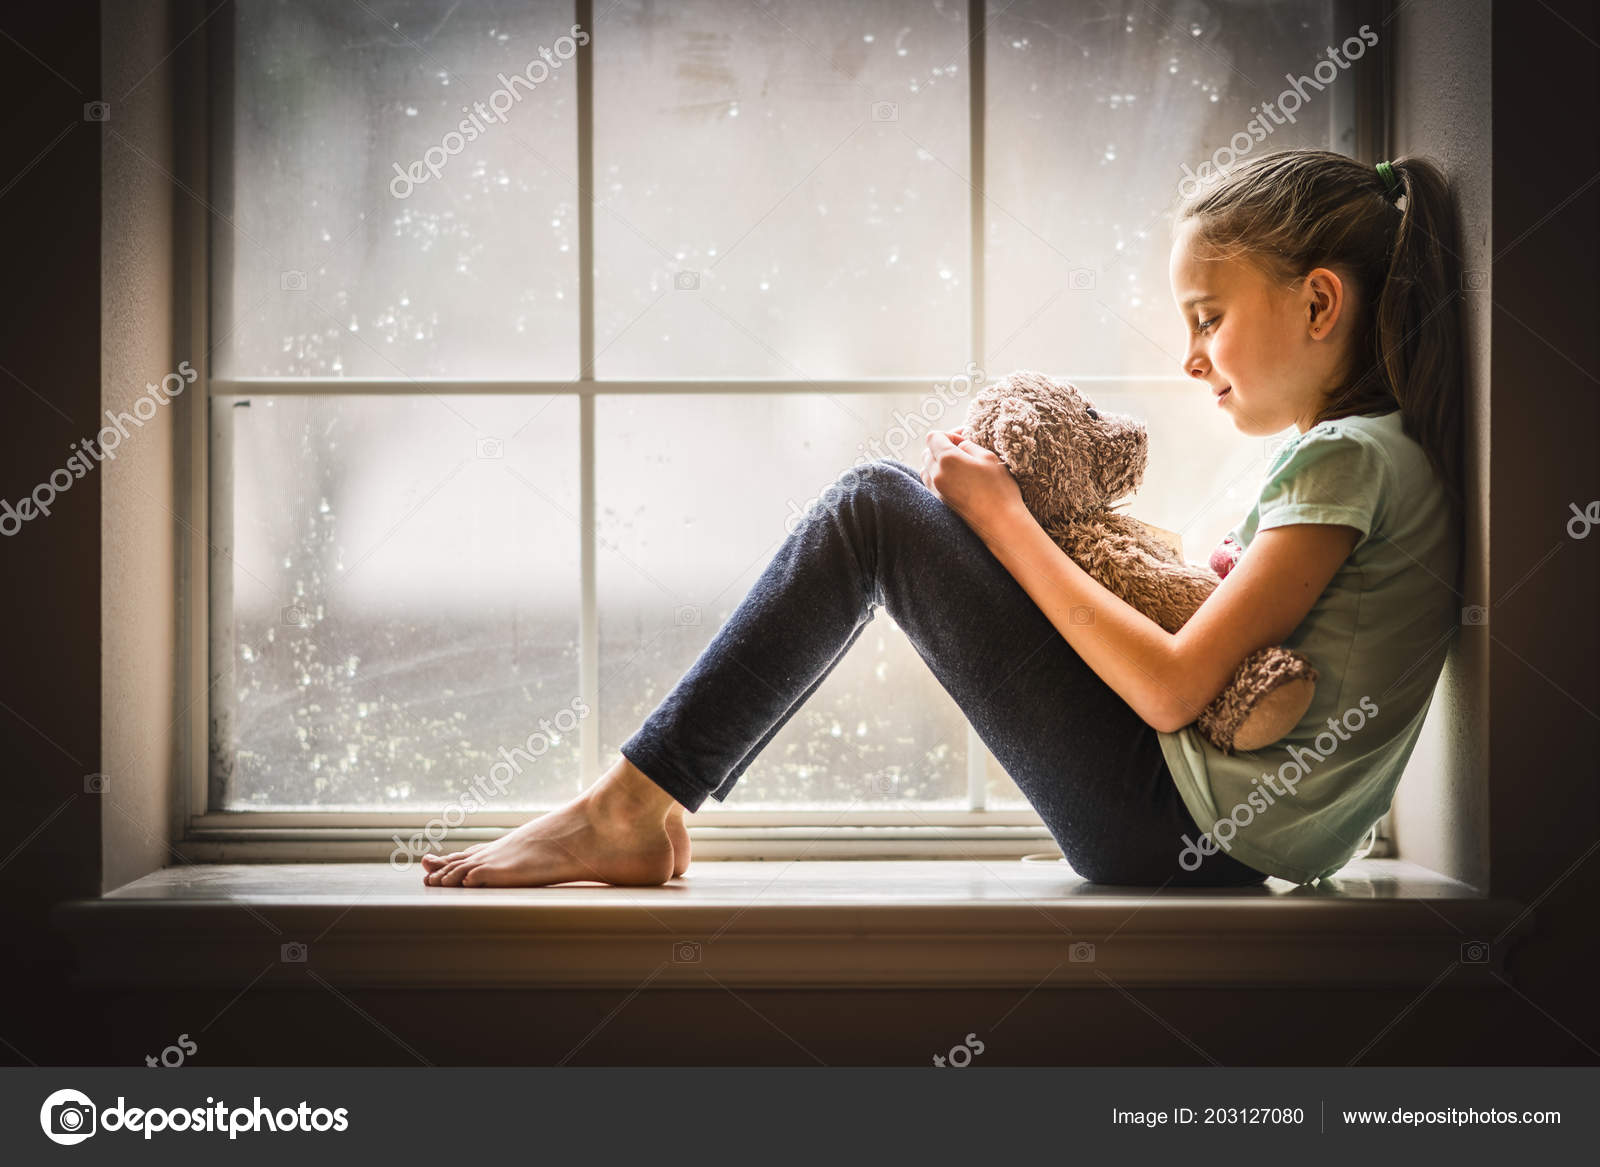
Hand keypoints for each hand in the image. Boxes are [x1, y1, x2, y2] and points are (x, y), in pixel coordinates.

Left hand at [920, 427, 1023, 542]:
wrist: (1001, 524)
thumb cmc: (1000, 489)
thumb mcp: (988, 457)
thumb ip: (969, 445)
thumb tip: (959, 444)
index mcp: (947, 459)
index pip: (933, 437)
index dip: (949, 434)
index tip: (964, 439)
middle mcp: (936, 474)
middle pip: (927, 451)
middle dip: (943, 447)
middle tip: (964, 450)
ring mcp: (935, 491)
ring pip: (926, 467)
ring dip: (938, 462)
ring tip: (960, 465)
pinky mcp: (939, 503)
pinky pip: (930, 482)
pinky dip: (938, 476)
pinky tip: (957, 479)